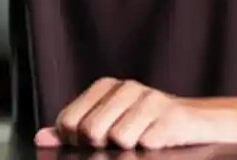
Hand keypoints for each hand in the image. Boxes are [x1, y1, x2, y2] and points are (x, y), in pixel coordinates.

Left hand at [35, 78, 225, 150]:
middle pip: (91, 132)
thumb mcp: (107, 123)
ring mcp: (151, 100)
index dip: (76, 141)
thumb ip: (72, 131)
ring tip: (141, 141)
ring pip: (119, 140)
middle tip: (120, 144)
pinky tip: (158, 142)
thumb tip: (40, 138)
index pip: (69, 122)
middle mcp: (126, 88)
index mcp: (105, 87)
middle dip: (102, 146)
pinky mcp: (173, 117)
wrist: (196, 123)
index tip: (91, 144)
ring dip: (130, 149)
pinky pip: (147, 144)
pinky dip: (150, 150)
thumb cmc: (145, 125)